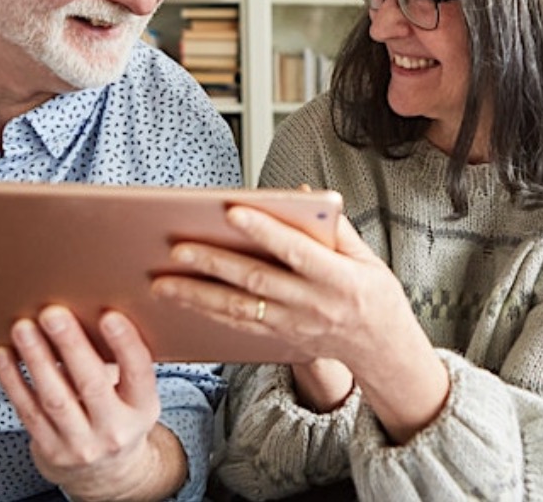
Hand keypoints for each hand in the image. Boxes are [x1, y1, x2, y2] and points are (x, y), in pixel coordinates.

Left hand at [0, 307, 183, 501]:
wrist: (106, 472)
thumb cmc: (118, 415)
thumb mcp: (134, 396)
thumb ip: (121, 363)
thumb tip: (91, 310)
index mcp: (142, 408)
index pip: (138, 373)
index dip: (125, 343)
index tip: (110, 316)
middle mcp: (114, 429)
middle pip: (91, 384)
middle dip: (70, 345)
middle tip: (52, 314)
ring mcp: (81, 444)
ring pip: (54, 398)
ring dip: (36, 359)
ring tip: (23, 328)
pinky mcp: (50, 450)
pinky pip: (28, 411)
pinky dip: (13, 380)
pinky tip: (5, 355)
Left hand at [152, 206, 449, 441]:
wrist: (381, 348)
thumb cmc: (373, 294)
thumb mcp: (365, 257)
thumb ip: (333, 226)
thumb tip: (300, 194)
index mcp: (337, 277)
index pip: (296, 250)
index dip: (265, 230)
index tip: (232, 210)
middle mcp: (312, 304)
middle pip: (256, 281)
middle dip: (214, 264)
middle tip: (177, 249)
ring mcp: (293, 326)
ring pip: (238, 310)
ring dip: (197, 296)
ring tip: (161, 283)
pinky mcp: (279, 340)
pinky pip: (239, 327)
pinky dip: (208, 314)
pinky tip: (181, 303)